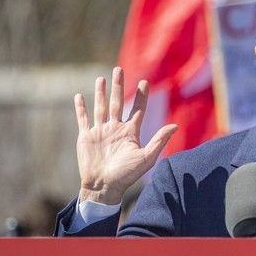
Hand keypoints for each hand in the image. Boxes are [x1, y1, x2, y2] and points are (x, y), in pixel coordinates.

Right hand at [75, 67, 175, 204]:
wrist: (104, 186)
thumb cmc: (127, 175)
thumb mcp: (146, 157)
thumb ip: (159, 140)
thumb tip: (175, 125)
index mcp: (130, 132)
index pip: (137, 109)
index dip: (141, 96)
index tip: (145, 81)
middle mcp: (116, 128)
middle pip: (117, 102)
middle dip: (118, 86)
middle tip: (119, 69)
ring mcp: (100, 131)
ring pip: (100, 107)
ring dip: (100, 92)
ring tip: (101, 78)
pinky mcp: (86, 136)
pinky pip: (83, 119)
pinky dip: (81, 108)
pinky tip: (80, 96)